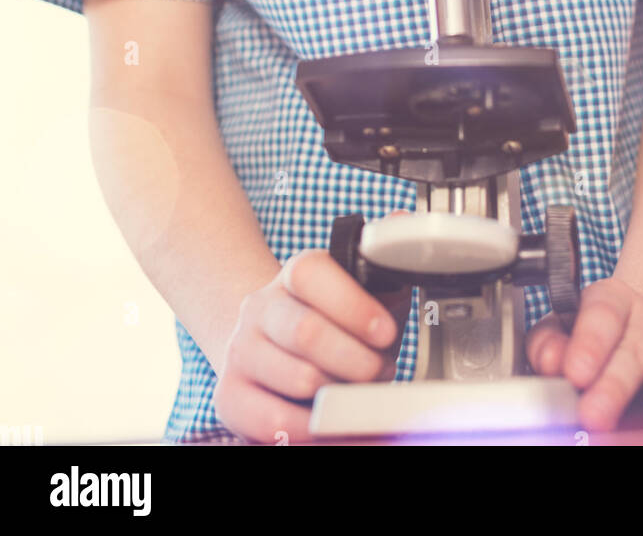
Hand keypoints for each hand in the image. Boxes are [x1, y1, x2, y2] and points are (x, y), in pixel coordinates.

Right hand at [213, 217, 411, 443]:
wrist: (271, 348)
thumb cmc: (331, 321)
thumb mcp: (362, 290)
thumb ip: (383, 260)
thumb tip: (403, 221)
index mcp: (296, 275)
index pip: (312, 273)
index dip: (353, 305)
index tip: (386, 331)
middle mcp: (261, 308)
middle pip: (305, 331)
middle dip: (356, 360)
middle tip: (378, 371)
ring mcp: (241, 351)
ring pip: (296, 378)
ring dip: (341, 395)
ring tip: (359, 396)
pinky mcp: (230, 396)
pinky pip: (274, 420)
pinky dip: (314, 430)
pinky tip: (333, 424)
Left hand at [525, 277, 642, 430]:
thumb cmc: (605, 336)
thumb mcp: (569, 326)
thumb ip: (552, 342)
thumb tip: (549, 361)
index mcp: (613, 301)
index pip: (602, 313)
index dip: (588, 343)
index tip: (574, 371)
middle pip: (636, 348)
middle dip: (616, 383)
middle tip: (595, 412)